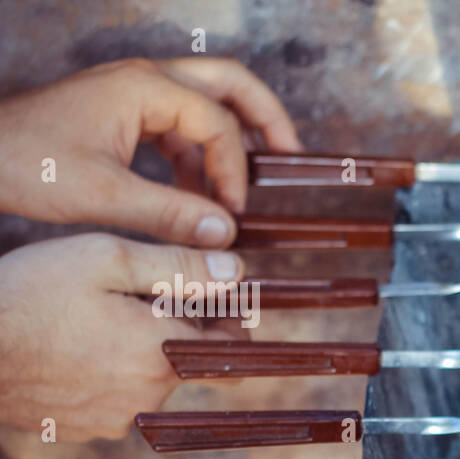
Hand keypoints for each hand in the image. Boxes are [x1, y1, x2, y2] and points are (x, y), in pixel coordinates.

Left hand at [0, 58, 300, 247]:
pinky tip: (197, 195)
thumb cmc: (24, 163)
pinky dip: (198, 155)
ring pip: (206, 101)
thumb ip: (171, 214)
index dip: (235, 169)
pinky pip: (178, 125)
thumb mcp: (103, 195)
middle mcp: (144, 80)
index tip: (234, 212)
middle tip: (290, 156)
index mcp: (143, 88)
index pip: (217, 121)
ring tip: (245, 187)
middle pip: (229, 83)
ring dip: (231, 141)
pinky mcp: (122, 114)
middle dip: (264, 118)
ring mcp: (133, 94)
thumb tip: (226, 234)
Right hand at [0, 234, 246, 440]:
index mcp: (163, 354)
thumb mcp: (105, 259)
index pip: (234, 349)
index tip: (214, 298)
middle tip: (136, 297)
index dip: (230, 320)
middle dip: (175, 329)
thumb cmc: (29, 293)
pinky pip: (113, 397)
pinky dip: (104, 373)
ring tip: (92, 320)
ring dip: (136, 351)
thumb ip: (177, 266)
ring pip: (148, 379)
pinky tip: (70, 347)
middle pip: (187, 361)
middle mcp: (148, 397)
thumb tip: (235, 271)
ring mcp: (115, 419)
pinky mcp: (84, 429)